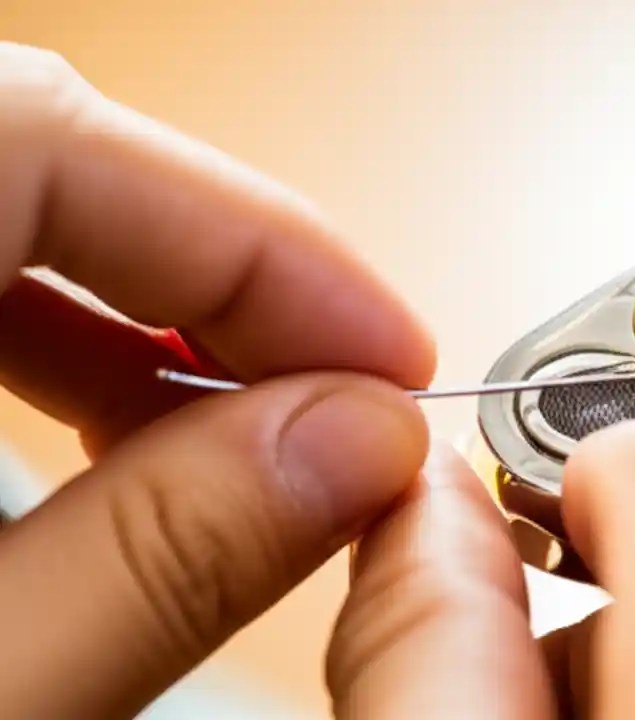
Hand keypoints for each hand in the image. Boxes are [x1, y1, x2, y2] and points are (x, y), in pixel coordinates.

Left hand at [0, 43, 433, 716]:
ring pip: (3, 199)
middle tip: (344, 403)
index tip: (392, 355)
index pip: (47, 136)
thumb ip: (157, 562)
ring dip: (146, 310)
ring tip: (251, 431)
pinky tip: (119, 423)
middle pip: (43, 151)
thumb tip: (354, 450)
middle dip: (226, 279)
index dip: (261, 241)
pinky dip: (54, 333)